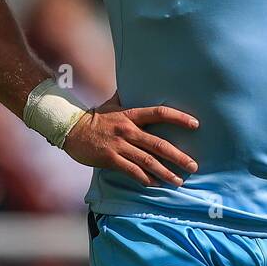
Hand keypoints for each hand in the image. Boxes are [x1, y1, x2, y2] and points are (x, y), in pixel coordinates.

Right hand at [63, 90, 198, 186]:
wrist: (70, 129)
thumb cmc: (94, 117)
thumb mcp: (111, 103)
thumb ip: (125, 96)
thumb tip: (133, 81)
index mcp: (131, 115)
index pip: (160, 113)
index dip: (179, 118)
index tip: (196, 124)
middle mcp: (128, 130)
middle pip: (159, 144)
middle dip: (178, 156)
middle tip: (194, 166)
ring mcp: (119, 145)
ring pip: (148, 161)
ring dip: (165, 173)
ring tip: (178, 181)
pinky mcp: (110, 159)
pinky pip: (132, 171)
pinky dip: (145, 179)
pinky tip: (155, 184)